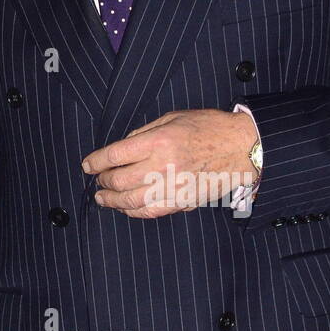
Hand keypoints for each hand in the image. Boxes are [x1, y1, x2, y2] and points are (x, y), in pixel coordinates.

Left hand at [81, 108, 257, 218]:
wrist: (241, 147)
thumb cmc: (208, 128)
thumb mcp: (172, 118)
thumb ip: (144, 134)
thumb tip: (121, 150)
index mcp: (158, 141)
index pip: (115, 155)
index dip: (96, 161)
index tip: (87, 165)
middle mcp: (163, 165)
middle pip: (120, 179)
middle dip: (103, 181)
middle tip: (98, 179)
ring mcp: (173, 186)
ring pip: (132, 201)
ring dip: (112, 201)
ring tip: (103, 197)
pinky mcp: (183, 200)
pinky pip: (152, 212)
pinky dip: (134, 212)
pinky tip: (126, 208)